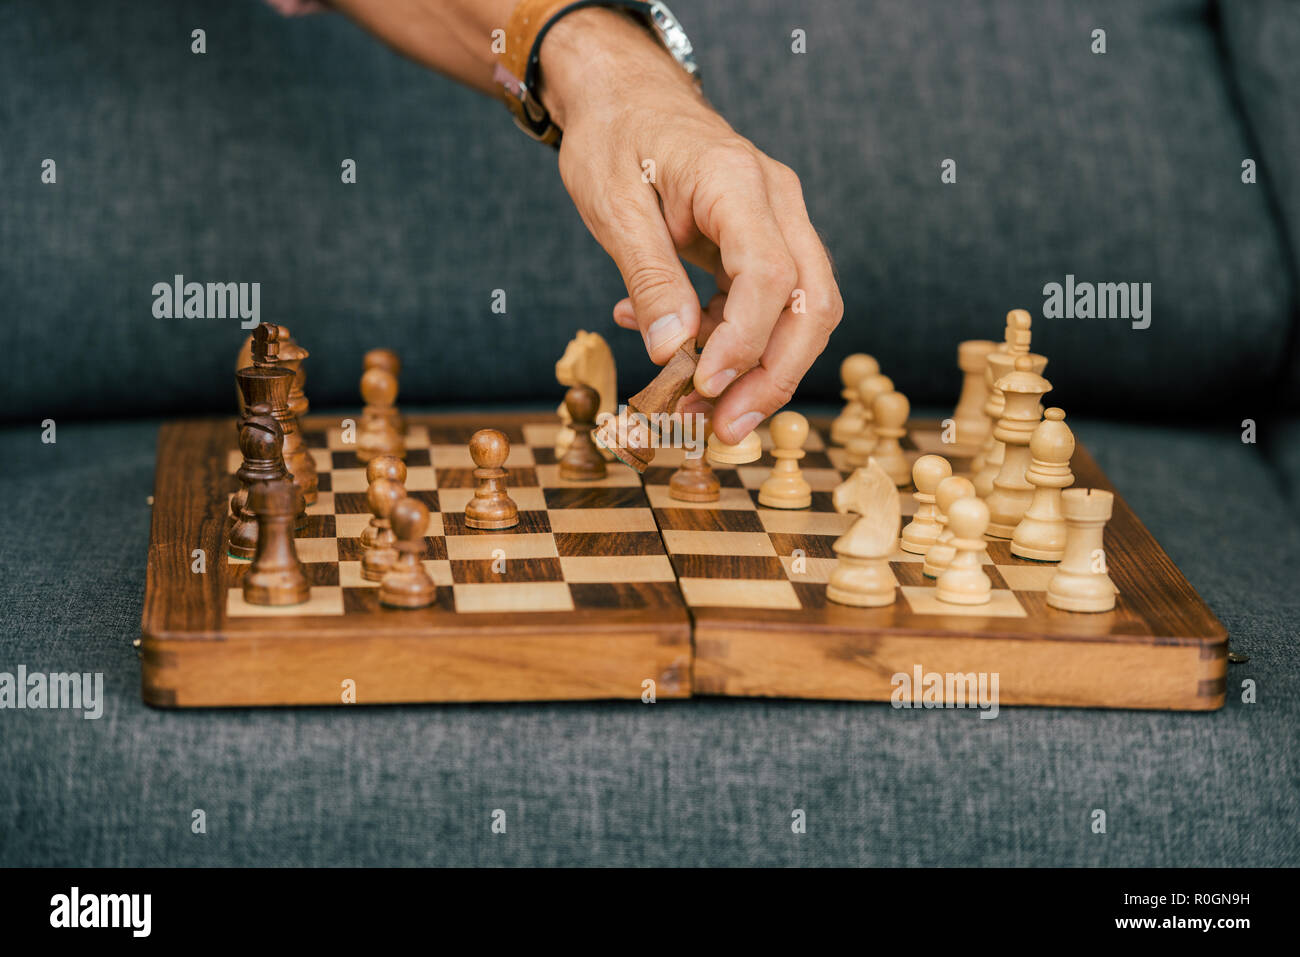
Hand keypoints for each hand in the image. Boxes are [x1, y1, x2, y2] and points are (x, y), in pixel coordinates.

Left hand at [538, 10, 842, 444]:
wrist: (623, 97)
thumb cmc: (613, 139)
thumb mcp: (613, 207)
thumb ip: (648, 277)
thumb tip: (672, 353)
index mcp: (737, 182)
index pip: (769, 275)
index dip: (745, 341)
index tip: (707, 388)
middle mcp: (776, 201)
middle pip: (812, 303)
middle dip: (775, 376)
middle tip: (725, 429)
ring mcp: (777, 221)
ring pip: (801, 311)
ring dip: (758, 371)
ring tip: (699, 412)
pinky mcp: (762, 242)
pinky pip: (767, 305)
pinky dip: (730, 342)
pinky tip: (678, 354)